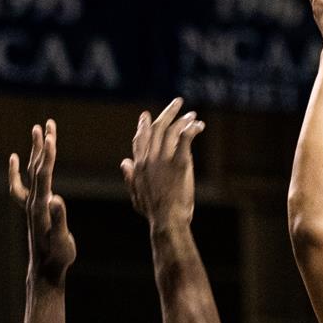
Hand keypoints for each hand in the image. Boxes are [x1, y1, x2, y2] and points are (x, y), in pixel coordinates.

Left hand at [10, 119, 73, 283]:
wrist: (45, 269)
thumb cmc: (58, 256)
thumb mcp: (63, 240)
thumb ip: (59, 219)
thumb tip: (57, 199)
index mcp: (41, 207)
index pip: (44, 176)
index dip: (47, 156)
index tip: (51, 137)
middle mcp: (34, 202)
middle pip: (36, 168)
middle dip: (42, 145)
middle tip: (47, 124)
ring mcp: (32, 204)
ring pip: (32, 171)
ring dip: (36, 150)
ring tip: (40, 130)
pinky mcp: (34, 208)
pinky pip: (22, 184)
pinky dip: (19, 170)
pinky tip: (17, 159)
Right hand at [122, 97, 204, 229]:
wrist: (167, 220)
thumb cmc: (153, 212)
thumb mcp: (136, 194)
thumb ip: (130, 177)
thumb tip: (124, 162)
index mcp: (139, 165)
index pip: (140, 140)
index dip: (143, 126)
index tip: (146, 115)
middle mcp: (149, 159)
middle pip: (157, 129)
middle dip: (167, 113)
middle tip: (177, 103)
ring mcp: (164, 160)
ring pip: (171, 131)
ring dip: (182, 120)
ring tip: (192, 115)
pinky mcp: (180, 163)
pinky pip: (185, 139)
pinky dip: (191, 129)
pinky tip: (198, 125)